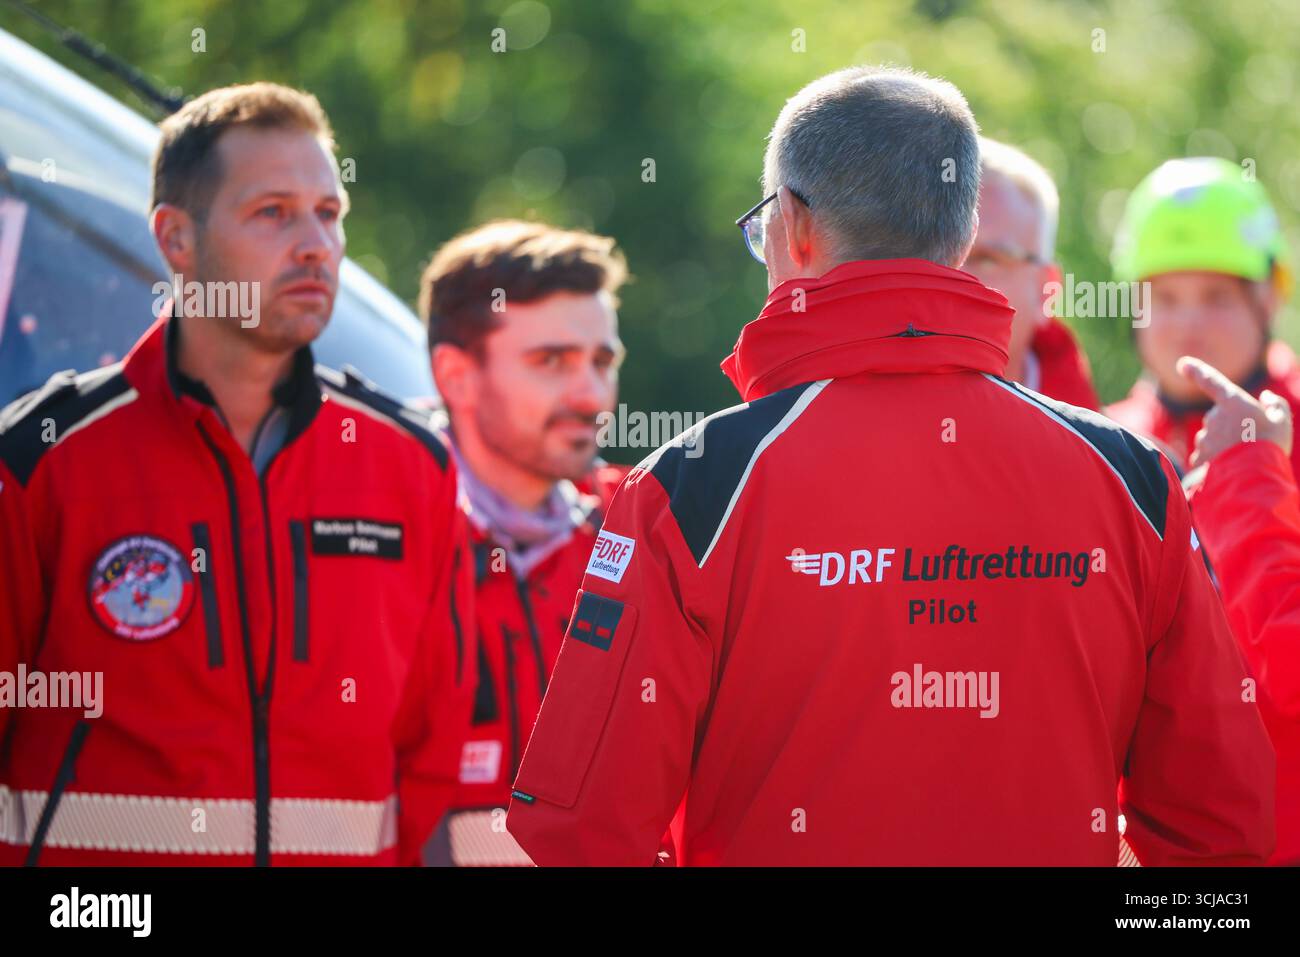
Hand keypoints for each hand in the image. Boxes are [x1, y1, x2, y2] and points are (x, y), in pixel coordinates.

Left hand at [1177, 355, 1292, 467]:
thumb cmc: (1270, 445)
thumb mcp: (1281, 421)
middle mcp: (1213, 417)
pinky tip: (1228, 469)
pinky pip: (1204, 457)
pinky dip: (1215, 463)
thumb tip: (1266, 398)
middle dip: (1231, 429)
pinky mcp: (1198, 457)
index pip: (1211, 381)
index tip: (1183, 364)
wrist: (1253, 476)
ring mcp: (1204, 438)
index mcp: (1232, 402)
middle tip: (1251, 443)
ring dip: (1223, 447)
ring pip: (1211, 439)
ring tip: (1242, 458)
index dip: (1197, 371)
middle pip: (1218, 420)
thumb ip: (1275, 406)